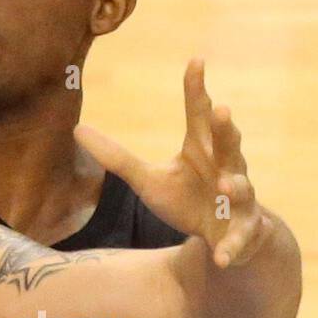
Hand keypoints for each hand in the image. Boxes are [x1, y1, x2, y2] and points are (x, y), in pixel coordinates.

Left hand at [75, 60, 271, 268]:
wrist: (226, 237)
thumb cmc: (187, 198)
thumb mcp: (147, 179)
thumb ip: (118, 158)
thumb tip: (76, 129)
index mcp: (202, 150)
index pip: (199, 115)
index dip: (197, 90)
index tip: (196, 61)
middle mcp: (225, 169)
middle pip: (228, 144)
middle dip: (226, 129)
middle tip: (222, 110)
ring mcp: (237, 201)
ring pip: (242, 188)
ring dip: (235, 185)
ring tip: (224, 183)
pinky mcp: (241, 233)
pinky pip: (238, 240)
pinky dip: (231, 247)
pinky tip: (220, 257)